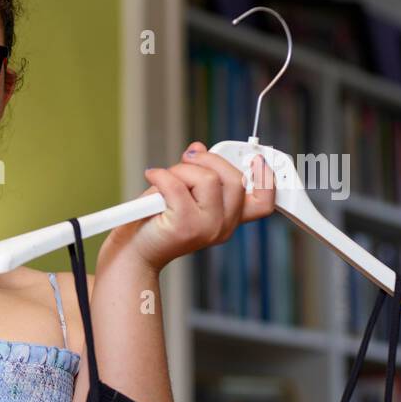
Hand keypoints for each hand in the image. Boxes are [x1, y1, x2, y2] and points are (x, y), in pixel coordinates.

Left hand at [98, 140, 276, 273]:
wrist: (133, 252)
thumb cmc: (155, 221)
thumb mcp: (183, 192)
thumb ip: (198, 174)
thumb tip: (200, 149)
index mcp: (228, 219)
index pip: (262, 202)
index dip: (267, 178)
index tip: (257, 158)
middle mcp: (223, 226)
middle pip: (235, 179)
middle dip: (208, 160)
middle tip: (187, 159)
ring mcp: (207, 228)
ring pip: (208, 179)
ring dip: (180, 170)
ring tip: (163, 179)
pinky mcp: (185, 226)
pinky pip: (176, 185)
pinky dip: (160, 175)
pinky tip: (152, 176)